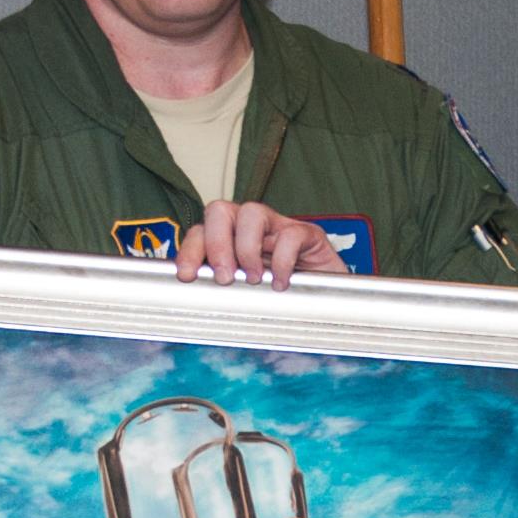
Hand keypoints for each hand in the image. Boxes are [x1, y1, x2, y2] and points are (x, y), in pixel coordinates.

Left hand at [175, 201, 346, 289]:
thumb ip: (226, 295)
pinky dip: (283, 260)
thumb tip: (200, 306)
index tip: (186, 276)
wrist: (331, 303)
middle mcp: (251, 229)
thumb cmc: (284, 301)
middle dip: (216, 243)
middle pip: (220, 211)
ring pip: (252, 212)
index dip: (190, 250)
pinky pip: (291, 235)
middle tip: (225, 277)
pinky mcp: (308, 235)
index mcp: (231, 241)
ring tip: (254, 279)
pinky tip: (282, 284)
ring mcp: (279, 228)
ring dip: (246, 247)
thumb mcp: (248, 298)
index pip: (201, 231)